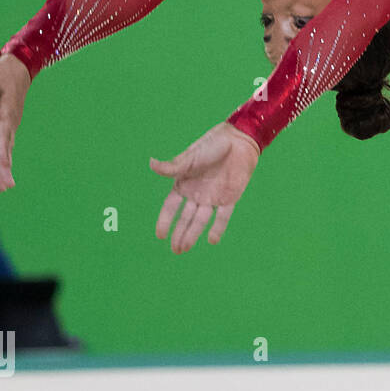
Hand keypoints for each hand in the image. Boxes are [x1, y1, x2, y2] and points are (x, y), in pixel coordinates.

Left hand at [0, 54, 31, 191]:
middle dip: (3, 169)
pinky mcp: (6, 124)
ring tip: (3, 187)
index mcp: (6, 115)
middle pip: (4, 149)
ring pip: (5, 149)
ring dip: (3, 168)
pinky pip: (3, 144)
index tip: (3, 167)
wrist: (17, 68)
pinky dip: (3, 158)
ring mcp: (9, 124)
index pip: (2, 138)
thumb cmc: (2, 74)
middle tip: (4, 188)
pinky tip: (3, 169)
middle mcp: (9, 123)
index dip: (2, 153)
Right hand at [150, 123, 259, 252]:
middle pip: (185, 218)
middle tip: (175, 250)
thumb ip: (173, 166)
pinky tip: (212, 240)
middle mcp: (197, 194)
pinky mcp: (230, 198)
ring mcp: (213, 197)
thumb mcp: (190, 157)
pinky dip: (218, 228)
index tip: (160, 235)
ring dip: (192, 234)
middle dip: (179, 234)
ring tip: (184, 249)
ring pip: (201, 220)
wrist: (238, 140)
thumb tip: (151, 164)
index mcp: (184, 184)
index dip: (165, 220)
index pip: (171, 207)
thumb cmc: (212, 145)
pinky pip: (223, 216)